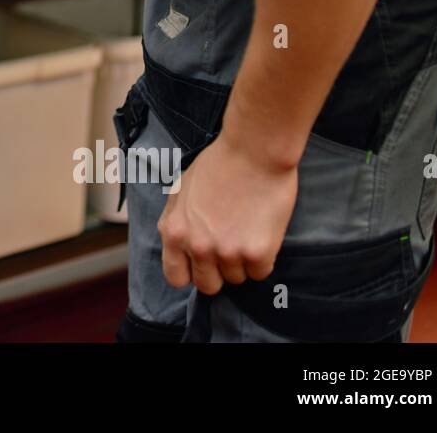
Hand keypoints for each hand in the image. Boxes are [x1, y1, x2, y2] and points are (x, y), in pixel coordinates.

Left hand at [157, 131, 297, 294]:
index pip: (176, 277)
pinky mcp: (257, 253)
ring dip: (243, 261)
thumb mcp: (181, 191)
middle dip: (219, 271)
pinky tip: (262, 231)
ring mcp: (227, 252)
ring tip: (247, 229)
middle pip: (208, 285)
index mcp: (173, 231)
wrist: (253, 150)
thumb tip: (178, 245)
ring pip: (237, 278)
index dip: (191, 272)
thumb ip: (177, 222)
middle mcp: (196, 246)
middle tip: (230, 246)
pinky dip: (263, 258)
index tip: (202, 264)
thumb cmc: (218, 164)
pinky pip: (260, 272)